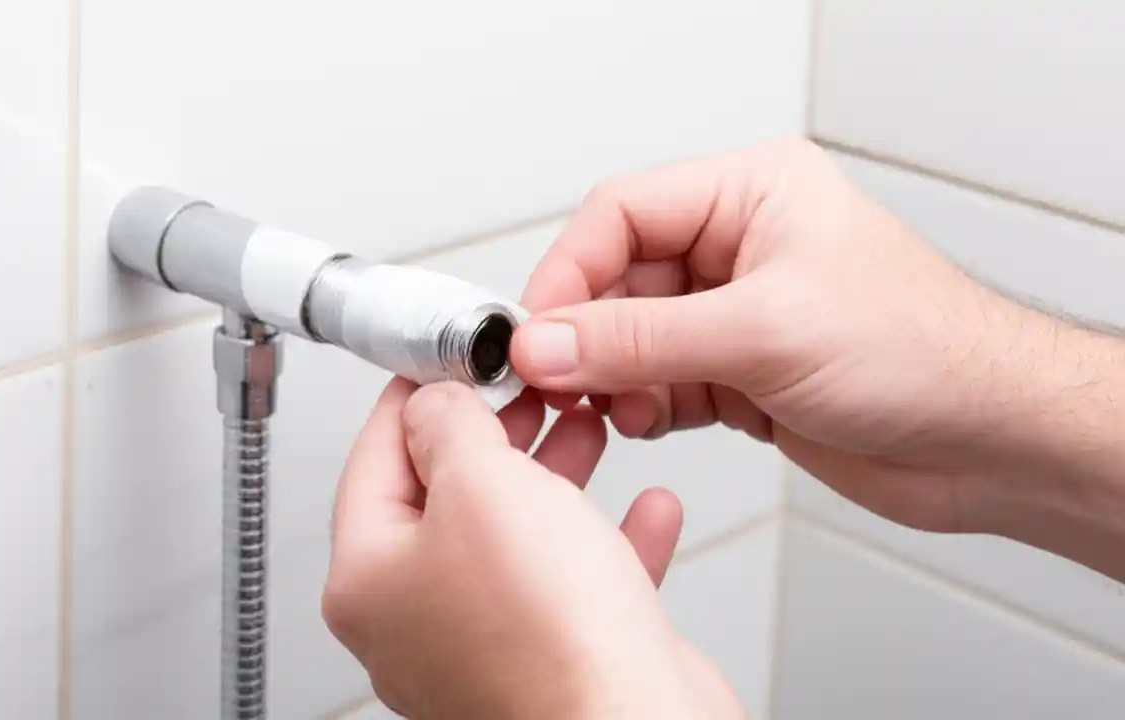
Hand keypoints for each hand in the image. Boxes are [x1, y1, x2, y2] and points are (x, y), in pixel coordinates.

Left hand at [323, 380, 743, 718]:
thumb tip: (435, 402)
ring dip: (556, 474)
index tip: (444, 358)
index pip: (374, 459)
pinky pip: (575, 582)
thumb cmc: (552, 638)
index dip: (413, 396)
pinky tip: (648, 505)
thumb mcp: (482, 485)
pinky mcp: (554, 658)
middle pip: (447, 496)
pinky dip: (607, 539)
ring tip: (587, 425)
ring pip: (515, 535)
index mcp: (372, 579)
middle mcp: (420, 620)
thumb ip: (448, 426)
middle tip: (527, 386)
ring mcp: (487, 644)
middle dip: (497, 431)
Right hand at [511, 138, 1124, 578]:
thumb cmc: (925, 354)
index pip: (621, 213)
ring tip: (621, 410)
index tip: (534, 333)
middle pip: (618, 279)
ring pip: (632, 337)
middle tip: (557, 384)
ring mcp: (737, 313)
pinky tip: (653, 422)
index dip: (568, 272)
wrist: (988, 441)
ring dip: (614, 378)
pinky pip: (659, 382)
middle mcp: (738, 247)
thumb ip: (640, 340)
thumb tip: (546, 344)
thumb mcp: (762, 333)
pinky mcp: (739, 373)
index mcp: (751, 194)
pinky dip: (644, 407)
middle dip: (588, 336)